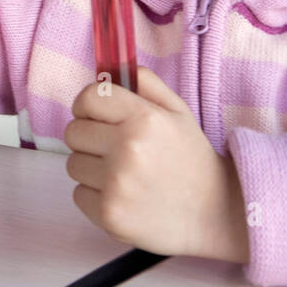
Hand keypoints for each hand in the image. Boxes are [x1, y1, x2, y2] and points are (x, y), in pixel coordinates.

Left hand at [64, 66, 249, 262]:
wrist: (214, 213)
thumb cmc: (190, 158)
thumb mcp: (178, 110)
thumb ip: (145, 82)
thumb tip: (109, 71)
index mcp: (144, 119)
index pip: (88, 98)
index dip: (87, 105)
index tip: (94, 115)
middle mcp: (128, 149)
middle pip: (73, 132)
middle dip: (89, 137)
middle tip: (114, 148)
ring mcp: (117, 185)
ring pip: (73, 164)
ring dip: (91, 168)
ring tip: (122, 174)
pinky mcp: (109, 215)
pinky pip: (78, 194)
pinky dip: (94, 196)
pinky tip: (122, 196)